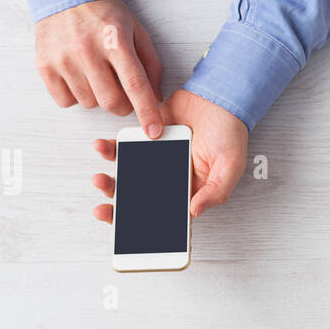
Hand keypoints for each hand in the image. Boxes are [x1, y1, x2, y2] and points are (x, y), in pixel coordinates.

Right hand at [35, 0, 164, 137]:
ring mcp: (63, 59)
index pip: (135, 84)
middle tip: (122, 93)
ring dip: (97, 97)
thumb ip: (150, 64)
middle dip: (122, 106)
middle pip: (111, 102)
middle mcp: (87, 51)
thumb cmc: (103, 14)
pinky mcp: (44, 65)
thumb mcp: (135, 30)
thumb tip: (155, 97)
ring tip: (95, 73)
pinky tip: (78, 76)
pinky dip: (75, 95)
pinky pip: (65, 100)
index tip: (154, 132)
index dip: (146, 111)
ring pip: (89, 103)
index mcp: (115, 41)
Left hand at [91, 89, 248, 222]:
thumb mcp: (230, 166)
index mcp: (189, 191)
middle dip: (118, 208)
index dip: (143, 227)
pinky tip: (102, 149)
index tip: (126, 233)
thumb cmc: (230, 132)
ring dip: (110, 181)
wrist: (219, 95)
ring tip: (99, 179)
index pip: (163, 215)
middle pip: (139, 200)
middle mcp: (169, 179)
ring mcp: (155, 160)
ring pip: (127, 176)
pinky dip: (111, 149)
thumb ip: (215, 192)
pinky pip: (124, 147)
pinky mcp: (146, 140)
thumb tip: (194, 212)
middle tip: (103, 210)